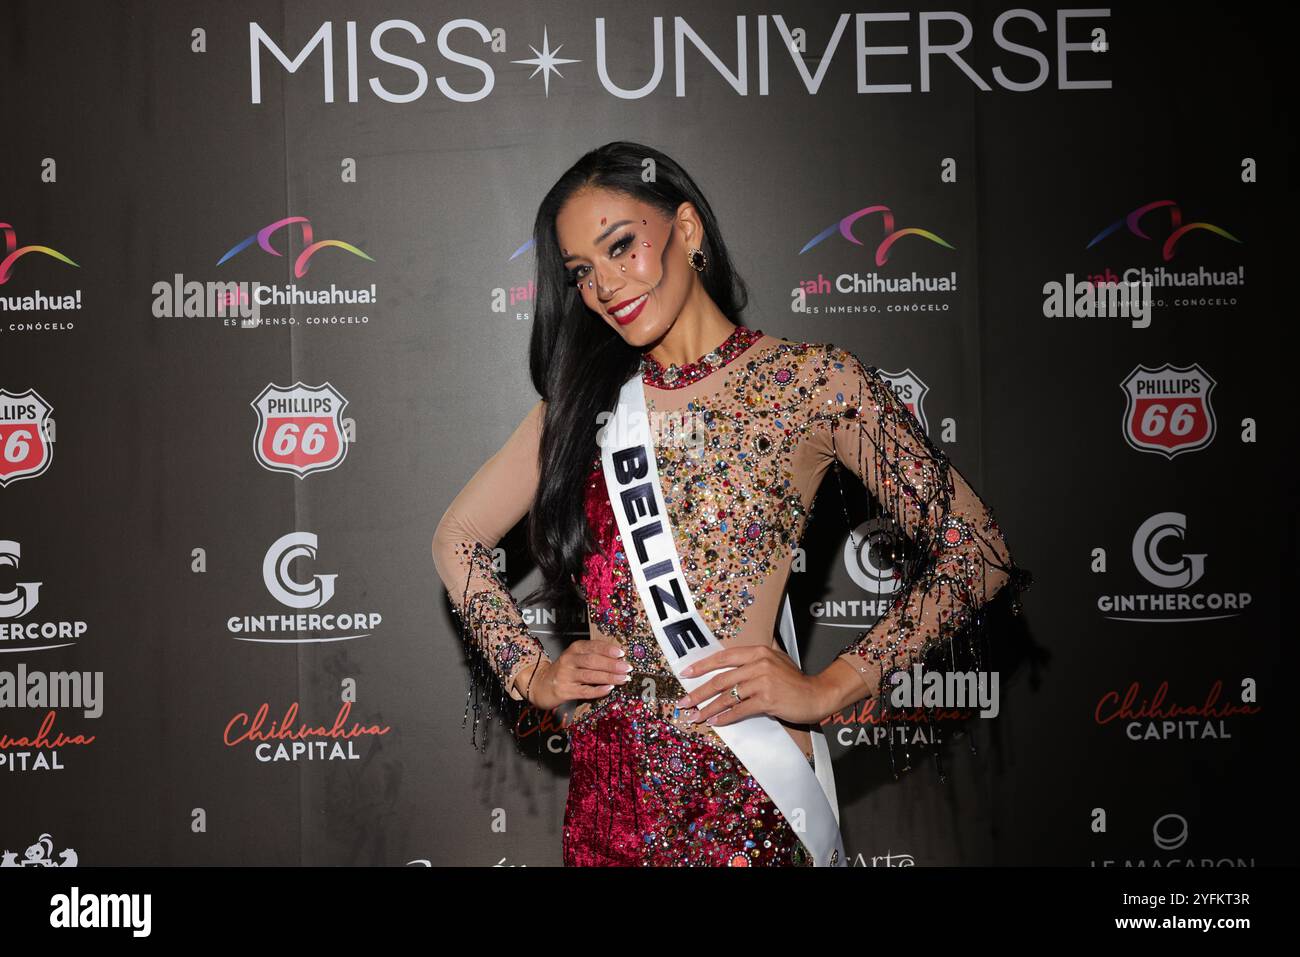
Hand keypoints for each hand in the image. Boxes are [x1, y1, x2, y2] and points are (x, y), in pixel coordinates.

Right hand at [524, 638, 631, 710]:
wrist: (540, 685)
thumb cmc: (565, 670)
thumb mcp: (575, 658)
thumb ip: (593, 656)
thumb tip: (618, 658)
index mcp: (573, 649)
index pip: (592, 646)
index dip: (608, 649)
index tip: (622, 652)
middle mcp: (568, 660)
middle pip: (593, 661)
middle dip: (612, 664)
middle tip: (627, 667)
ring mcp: (566, 676)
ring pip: (590, 675)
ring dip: (609, 677)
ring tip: (624, 679)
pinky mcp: (565, 691)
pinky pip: (585, 691)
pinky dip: (598, 690)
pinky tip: (609, 689)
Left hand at [673, 645, 832, 726]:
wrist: (817, 694)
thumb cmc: (794, 680)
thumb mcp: (775, 661)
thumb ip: (752, 662)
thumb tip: (725, 670)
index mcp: (758, 652)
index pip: (723, 657)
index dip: (702, 666)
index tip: (685, 673)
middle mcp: (759, 664)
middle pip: (720, 679)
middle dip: (698, 692)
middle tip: (683, 702)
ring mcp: (763, 682)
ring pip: (727, 697)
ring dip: (708, 708)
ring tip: (695, 716)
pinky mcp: (767, 700)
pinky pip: (740, 710)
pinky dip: (726, 717)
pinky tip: (715, 722)